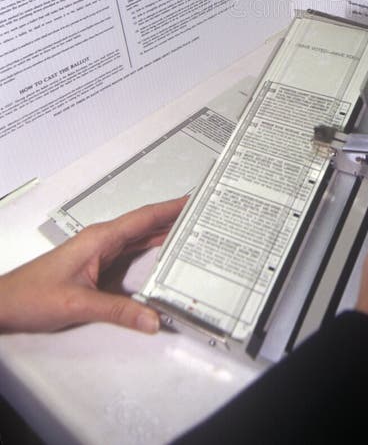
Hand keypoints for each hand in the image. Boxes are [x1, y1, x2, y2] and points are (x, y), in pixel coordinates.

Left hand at [0, 197, 186, 333]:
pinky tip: (159, 251)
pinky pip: (128, 252)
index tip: (191, 200)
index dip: (169, 208)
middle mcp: (100, 240)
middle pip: (144, 224)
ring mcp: (98, 252)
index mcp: (99, 238)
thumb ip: (118, 311)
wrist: (5, 304)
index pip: (142, 218)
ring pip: (137, 237)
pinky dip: (147, 248)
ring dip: (161, 232)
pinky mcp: (95, 265)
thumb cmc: (31, 295)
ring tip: (187, 229)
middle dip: (172, 217)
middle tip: (199, 213)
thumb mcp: (79, 304)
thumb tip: (152, 318)